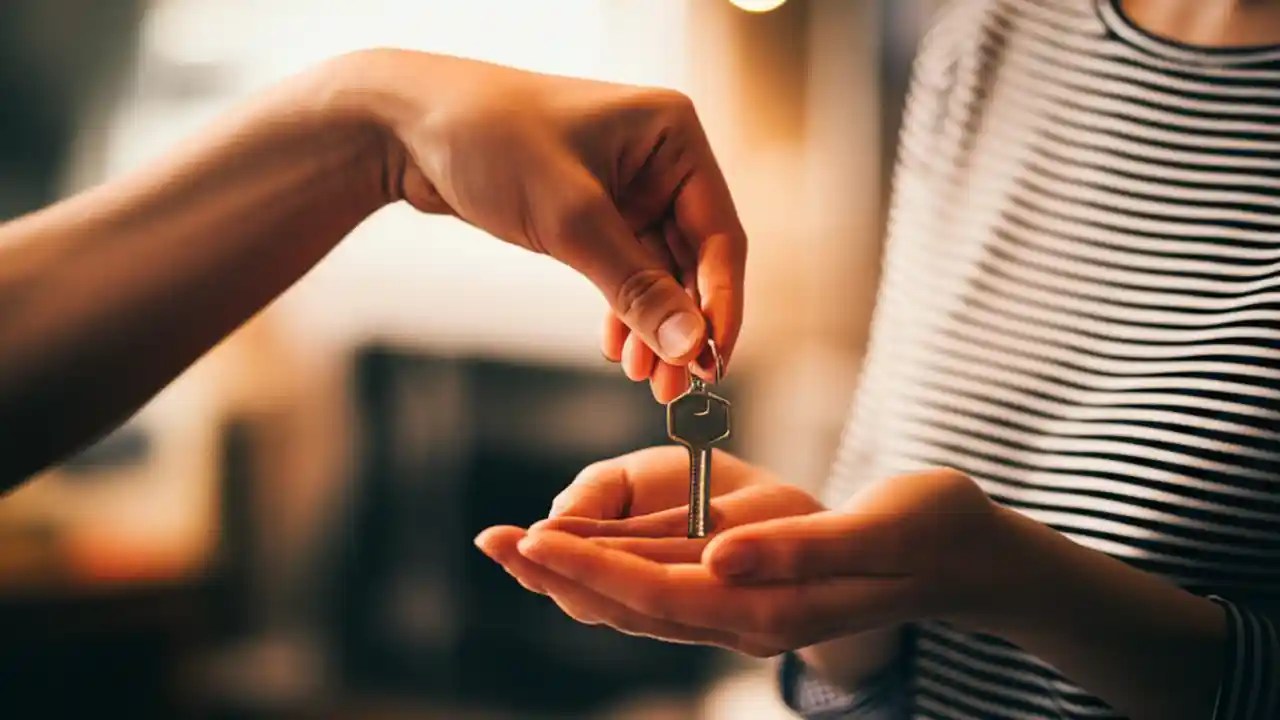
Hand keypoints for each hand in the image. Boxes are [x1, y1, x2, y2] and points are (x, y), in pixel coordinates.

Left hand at [340, 50, 745, 400]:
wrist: (405, 125)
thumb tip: (691, 346)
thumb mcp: (570, 218)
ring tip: (646, 380)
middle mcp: (659, 158)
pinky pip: (624, 270)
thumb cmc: (489, 140)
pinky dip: (623, 310)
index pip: (720, 235)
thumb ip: (635, 286)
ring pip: (658, 272)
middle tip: (678, 388)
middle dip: (683, 325)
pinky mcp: (592, 210)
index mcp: (673, 136)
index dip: (721, 305)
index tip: (713, 364)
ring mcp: (626, 185)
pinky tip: (618, 348)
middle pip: (693, 260)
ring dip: (654, 326)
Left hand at [490, 467, 1011, 655]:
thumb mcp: (879, 531)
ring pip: (642, 603)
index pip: (660, 591)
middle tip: (491, 542)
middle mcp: (750, 621)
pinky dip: (616, 574)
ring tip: (517, 549)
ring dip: (577, 577)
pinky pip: (667, 593)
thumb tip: (718, 558)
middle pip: (634, 605)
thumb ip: (797, 549)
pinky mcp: (751, 596)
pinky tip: (586, 558)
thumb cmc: (932, 531)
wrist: (970, 558)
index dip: (590, 566)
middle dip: (560, 574)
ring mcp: (748, 614)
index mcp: (774, 604)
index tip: (529, 537)